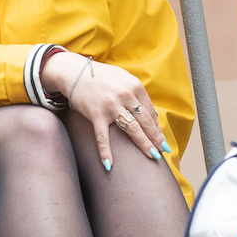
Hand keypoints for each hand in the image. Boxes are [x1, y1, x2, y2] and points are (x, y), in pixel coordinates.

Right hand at [41, 52, 169, 169]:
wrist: (73, 71)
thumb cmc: (100, 75)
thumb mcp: (123, 78)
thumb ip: (137, 93)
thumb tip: (152, 114)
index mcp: (134, 86)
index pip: (150, 111)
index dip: (156, 127)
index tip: (161, 139)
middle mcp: (126, 95)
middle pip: (145, 122)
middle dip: (156, 138)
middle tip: (163, 151)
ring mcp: (111, 106)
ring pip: (132, 130)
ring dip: (144, 145)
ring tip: (153, 156)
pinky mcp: (96, 114)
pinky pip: (103, 137)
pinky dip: (105, 152)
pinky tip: (109, 165)